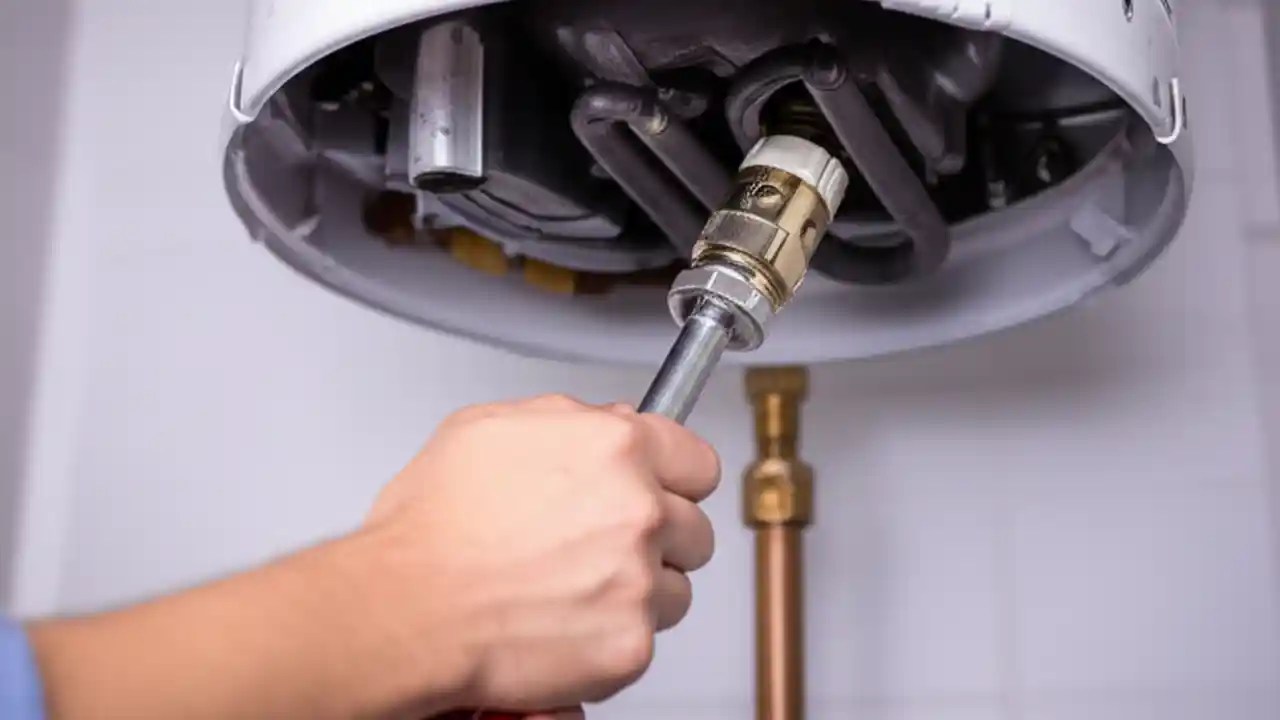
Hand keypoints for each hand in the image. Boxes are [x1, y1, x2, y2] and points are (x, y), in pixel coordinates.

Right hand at [363, 395, 720, 716]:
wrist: (405, 610)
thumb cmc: (432, 527)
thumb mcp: (488, 429)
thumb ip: (566, 419)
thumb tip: (604, 424)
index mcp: (615, 448)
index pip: (698, 461)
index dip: (675, 478)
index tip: (666, 490)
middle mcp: (638, 511)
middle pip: (694, 527)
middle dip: (659, 536)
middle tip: (607, 545)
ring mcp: (639, 580)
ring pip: (676, 587)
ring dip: (640, 589)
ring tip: (578, 588)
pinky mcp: (630, 644)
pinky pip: (646, 638)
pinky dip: (613, 636)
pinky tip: (566, 622)